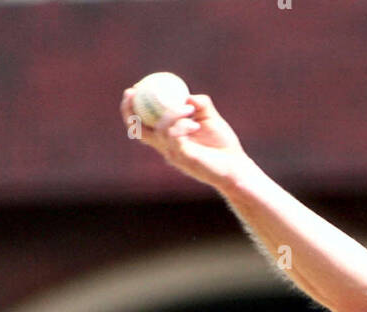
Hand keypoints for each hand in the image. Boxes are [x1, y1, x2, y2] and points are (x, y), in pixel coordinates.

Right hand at [120, 89, 251, 189]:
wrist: (237, 167)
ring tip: (189, 108)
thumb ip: (200, 104)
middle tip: (133, 90)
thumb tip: (187, 96)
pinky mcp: (184, 158)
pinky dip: (182, 124)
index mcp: (168, 138)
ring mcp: (174, 154)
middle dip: (129, 109)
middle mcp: (166, 147)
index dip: (132, 107)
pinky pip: (174, 137)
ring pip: (160, 130)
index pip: (141, 124)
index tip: (134, 88)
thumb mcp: (211, 118)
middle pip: (137, 130)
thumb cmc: (223, 145)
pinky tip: (195, 123)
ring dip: (172, 113)